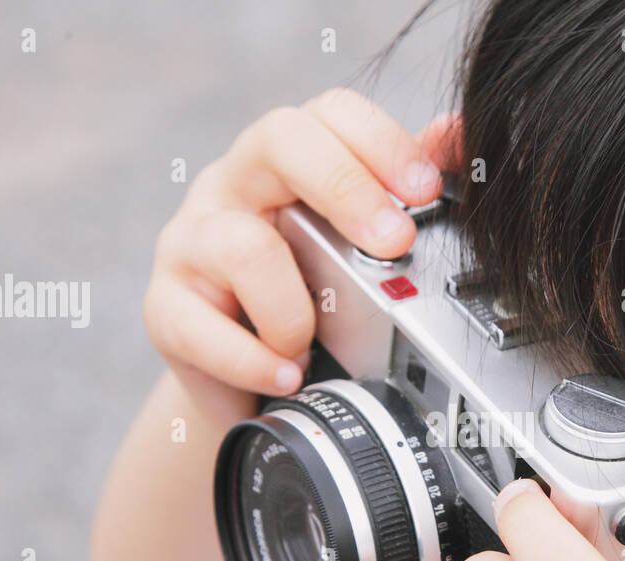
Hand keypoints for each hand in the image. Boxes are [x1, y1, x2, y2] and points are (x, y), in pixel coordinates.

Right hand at [143, 89, 460, 403]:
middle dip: (346, 188)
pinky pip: (203, 327)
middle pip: (279, 140)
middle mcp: (233, 186)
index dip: (381, 143)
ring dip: (294, 305)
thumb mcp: (358, 246)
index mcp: (288, 161)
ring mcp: (190, 244)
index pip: (330, 114)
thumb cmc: (305, 299)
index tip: (425, 192)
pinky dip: (253, 359)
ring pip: (241, 243)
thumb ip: (405, 191)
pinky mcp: (164, 309)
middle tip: (395, 245)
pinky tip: (286, 375)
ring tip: (315, 344)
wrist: (245, 382)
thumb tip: (459, 138)